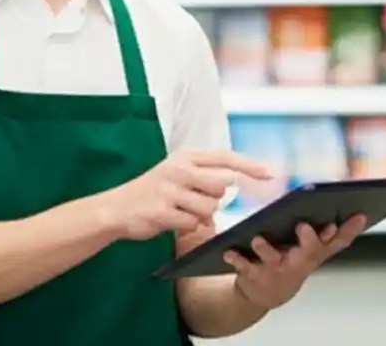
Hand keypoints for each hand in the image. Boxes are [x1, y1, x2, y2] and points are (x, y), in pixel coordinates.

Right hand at [102, 150, 271, 240]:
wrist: (115, 209)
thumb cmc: (152, 193)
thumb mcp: (176, 175)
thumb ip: (204, 177)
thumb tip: (231, 184)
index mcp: (185, 157)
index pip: (225, 158)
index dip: (249, 166)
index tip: (270, 174)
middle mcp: (179, 169)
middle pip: (221, 186)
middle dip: (215, 199)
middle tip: (194, 201)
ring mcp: (170, 190)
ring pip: (208, 208)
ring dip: (200, 216)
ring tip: (180, 212)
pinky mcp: (162, 211)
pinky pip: (192, 224)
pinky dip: (187, 227)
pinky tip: (171, 221)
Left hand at [223, 215, 366, 310]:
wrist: (266, 292)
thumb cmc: (293, 261)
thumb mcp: (317, 249)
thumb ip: (336, 233)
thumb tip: (360, 212)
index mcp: (316, 251)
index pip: (339, 240)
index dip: (349, 229)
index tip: (360, 214)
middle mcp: (300, 262)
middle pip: (309, 251)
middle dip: (309, 239)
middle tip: (304, 225)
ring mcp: (278, 269)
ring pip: (273, 258)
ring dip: (266, 249)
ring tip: (258, 238)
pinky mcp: (254, 274)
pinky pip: (244, 265)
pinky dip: (236, 258)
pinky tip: (228, 250)